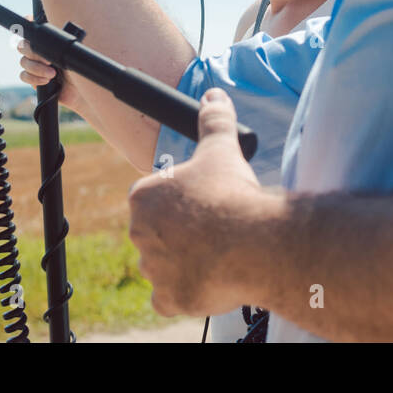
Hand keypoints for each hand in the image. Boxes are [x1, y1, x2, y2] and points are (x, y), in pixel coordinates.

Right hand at [16, 30, 88, 111]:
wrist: (82, 91)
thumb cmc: (80, 69)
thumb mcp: (73, 53)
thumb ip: (60, 41)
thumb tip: (48, 32)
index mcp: (48, 41)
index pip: (31, 29)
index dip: (27, 25)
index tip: (30, 25)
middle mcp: (39, 51)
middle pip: (23, 46)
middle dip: (34, 53)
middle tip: (49, 61)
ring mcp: (35, 65)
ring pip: (23, 62)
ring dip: (37, 68)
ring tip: (53, 74)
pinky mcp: (33, 79)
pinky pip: (24, 75)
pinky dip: (34, 78)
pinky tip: (46, 81)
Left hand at [127, 88, 273, 316]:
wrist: (252, 241)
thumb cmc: (232, 193)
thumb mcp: (222, 149)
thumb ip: (215, 120)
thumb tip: (213, 95)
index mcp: (144, 196)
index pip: (154, 199)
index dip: (183, 202)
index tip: (205, 204)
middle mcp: (140, 232)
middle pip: (158, 232)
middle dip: (182, 232)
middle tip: (214, 229)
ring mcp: (153, 267)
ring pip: (163, 264)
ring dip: (184, 261)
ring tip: (218, 253)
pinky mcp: (168, 297)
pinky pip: (167, 297)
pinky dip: (183, 292)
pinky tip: (206, 279)